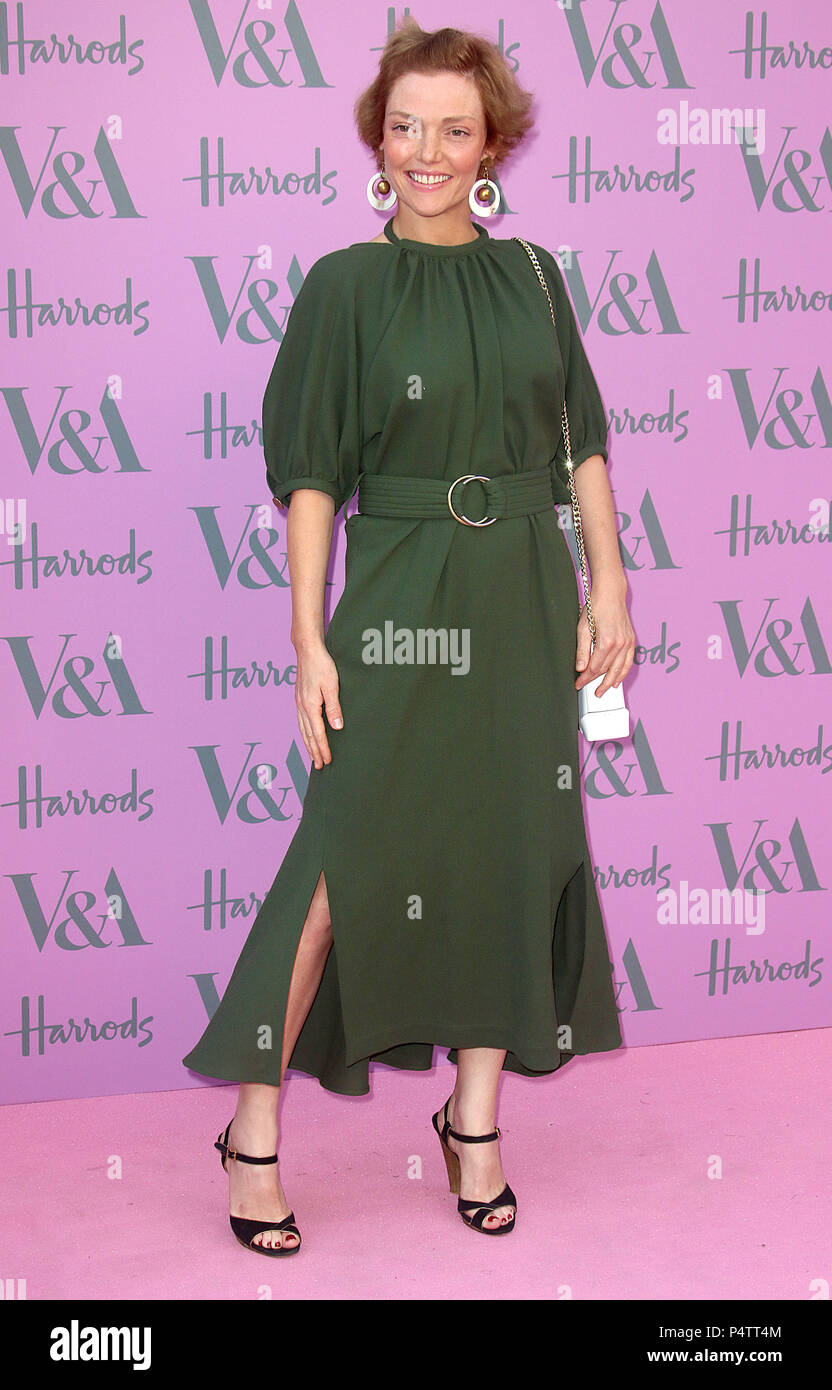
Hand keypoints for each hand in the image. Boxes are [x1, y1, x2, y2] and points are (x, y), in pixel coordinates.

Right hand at [294, 640, 343, 768]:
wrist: (307, 650)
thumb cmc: (322, 665)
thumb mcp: (332, 686)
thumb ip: (334, 707)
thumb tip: (337, 727)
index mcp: (310, 706)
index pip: (318, 733)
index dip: (323, 748)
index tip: (328, 761)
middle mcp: (302, 707)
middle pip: (308, 735)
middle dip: (314, 751)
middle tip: (320, 766)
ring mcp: (299, 703)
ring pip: (303, 730)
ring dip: (308, 744)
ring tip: (313, 756)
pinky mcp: (300, 699)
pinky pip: (301, 721)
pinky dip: (304, 733)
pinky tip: (307, 735)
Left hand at [575, 584, 634, 697]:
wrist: (611, 595)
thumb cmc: (596, 607)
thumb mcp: (582, 628)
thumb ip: (582, 650)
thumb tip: (580, 667)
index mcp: (606, 642)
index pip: (594, 667)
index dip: (585, 678)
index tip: (578, 683)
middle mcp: (619, 644)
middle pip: (606, 670)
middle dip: (596, 682)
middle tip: (588, 691)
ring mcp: (627, 643)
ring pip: (619, 669)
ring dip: (610, 682)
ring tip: (603, 691)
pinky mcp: (631, 641)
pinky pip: (628, 662)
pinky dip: (623, 673)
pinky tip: (617, 680)